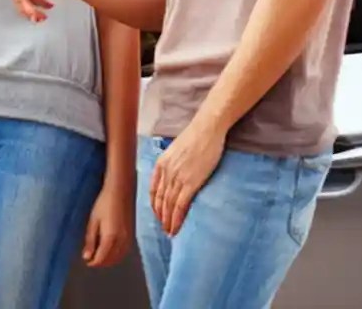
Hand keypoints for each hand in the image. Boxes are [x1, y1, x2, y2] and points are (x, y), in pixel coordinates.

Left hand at [83, 184, 132, 267]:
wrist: (120, 192)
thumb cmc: (103, 204)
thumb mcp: (93, 222)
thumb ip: (90, 241)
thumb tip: (86, 257)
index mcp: (110, 238)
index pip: (101, 259)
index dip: (93, 262)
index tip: (86, 261)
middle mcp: (121, 241)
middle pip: (110, 260)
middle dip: (100, 262)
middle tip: (91, 258)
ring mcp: (128, 239)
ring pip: (119, 257)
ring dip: (109, 260)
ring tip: (99, 256)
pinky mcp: (131, 235)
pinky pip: (124, 252)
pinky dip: (117, 256)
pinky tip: (111, 252)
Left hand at [150, 121, 225, 235]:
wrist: (207, 129)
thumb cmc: (197, 137)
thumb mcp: (177, 150)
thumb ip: (173, 163)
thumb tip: (176, 174)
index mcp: (161, 164)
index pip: (153, 190)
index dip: (155, 205)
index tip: (158, 215)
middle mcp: (166, 172)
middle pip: (160, 200)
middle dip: (161, 217)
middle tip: (164, 229)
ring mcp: (177, 178)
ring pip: (168, 205)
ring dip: (168, 221)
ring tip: (170, 232)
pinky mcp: (190, 182)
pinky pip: (180, 205)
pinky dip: (177, 218)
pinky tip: (177, 226)